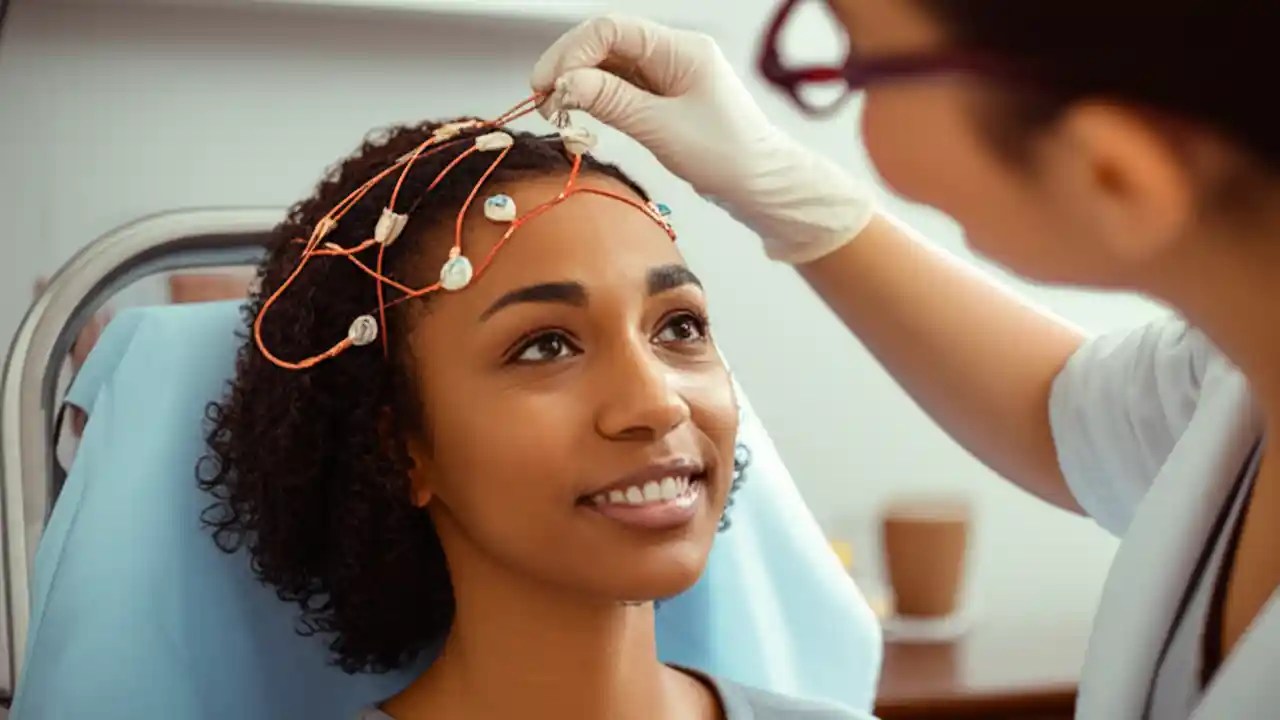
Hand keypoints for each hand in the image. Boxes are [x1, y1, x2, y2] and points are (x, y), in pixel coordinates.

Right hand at [531, 15, 874, 263]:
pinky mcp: (663, 98)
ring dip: (577, 83)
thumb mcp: (662, 129)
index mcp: (680, 49)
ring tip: (554, 111)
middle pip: (605, 43)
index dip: (571, 53)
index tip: (546, 86)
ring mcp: (667, 75)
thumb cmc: (726, 156)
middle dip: (568, 67)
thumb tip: (564, 84)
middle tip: (540, 101)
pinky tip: (578, 114)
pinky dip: (595, 98)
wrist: (761, 185)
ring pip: (609, 66)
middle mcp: (672, 54)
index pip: (611, 30)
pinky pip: (619, 87)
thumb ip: (611, 101)